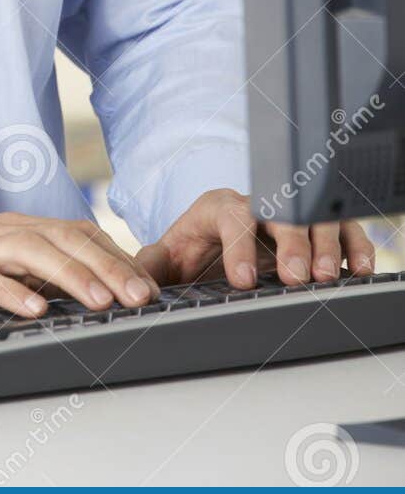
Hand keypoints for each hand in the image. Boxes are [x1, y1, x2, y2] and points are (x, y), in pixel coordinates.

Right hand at [0, 212, 159, 336]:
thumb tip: (107, 297)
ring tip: (101, 301)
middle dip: (105, 264)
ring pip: (27, 250)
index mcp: (14, 231)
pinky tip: (36, 311)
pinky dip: (10, 292)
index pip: (75, 232)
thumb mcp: (6, 285)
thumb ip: (46, 282)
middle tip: (139, 295)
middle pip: (59, 236)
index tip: (147, 286)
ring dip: (69, 275)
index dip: (114, 256)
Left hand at [135, 188, 376, 289]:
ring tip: (326, 277)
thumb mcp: (169, 256)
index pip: (231, 215)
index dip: (239, 245)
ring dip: (324, 244)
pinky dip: (354, 246)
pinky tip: (360, 269)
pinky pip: (342, 229)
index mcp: (220, 207)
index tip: (243, 280)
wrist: (216, 242)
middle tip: (295, 277)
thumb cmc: (195, 249)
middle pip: (280, 210)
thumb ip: (150, 267)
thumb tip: (134, 286)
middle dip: (290, 242)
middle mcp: (259, 206)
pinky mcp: (317, 232)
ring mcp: (290, 217)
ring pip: (314, 216)